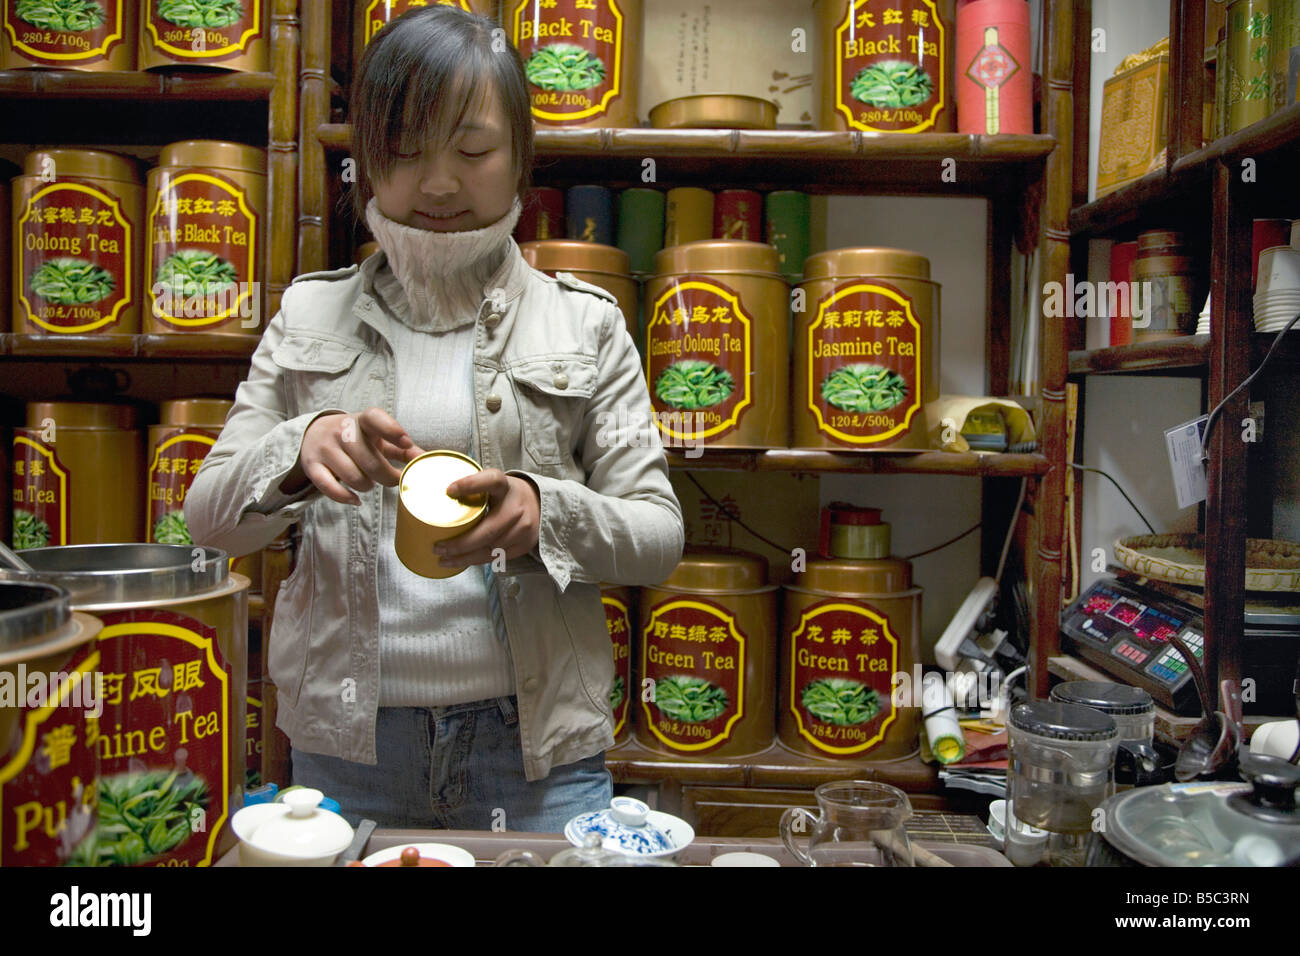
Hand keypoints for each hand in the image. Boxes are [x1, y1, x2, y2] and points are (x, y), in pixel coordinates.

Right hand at [285, 408, 423, 504]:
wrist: (314, 434)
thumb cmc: (357, 438)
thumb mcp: (378, 436)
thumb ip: (403, 448)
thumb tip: (425, 459)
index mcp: (363, 420)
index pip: (376, 418)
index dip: (392, 430)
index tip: (407, 443)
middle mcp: (342, 431)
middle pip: (371, 462)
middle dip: (387, 478)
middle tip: (392, 480)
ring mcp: (325, 447)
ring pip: (354, 478)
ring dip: (367, 486)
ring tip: (369, 482)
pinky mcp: (312, 465)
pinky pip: (331, 488)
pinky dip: (346, 498)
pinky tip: (355, 499)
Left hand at [435, 469, 540, 566]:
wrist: (539, 505)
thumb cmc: (504, 493)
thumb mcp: (490, 480)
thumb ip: (460, 474)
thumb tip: (414, 453)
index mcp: (505, 485)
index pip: (491, 481)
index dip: (471, 484)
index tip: (448, 489)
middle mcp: (516, 506)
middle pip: (487, 529)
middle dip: (459, 543)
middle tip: (436, 547)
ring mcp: (523, 528)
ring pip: (490, 548)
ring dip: (464, 557)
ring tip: (442, 558)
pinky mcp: (523, 544)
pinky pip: (496, 557)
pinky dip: (475, 561)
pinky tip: (459, 562)